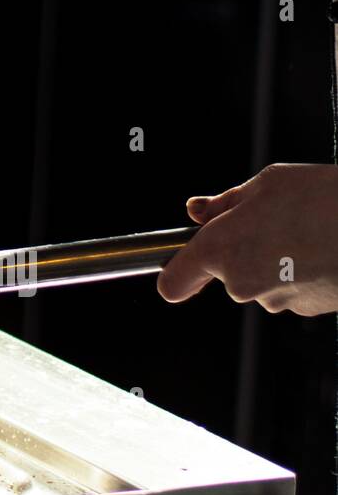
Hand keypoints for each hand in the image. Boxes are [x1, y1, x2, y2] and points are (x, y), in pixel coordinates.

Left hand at [158, 164, 337, 315]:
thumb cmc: (323, 198)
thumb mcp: (266, 183)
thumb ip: (224, 203)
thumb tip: (197, 211)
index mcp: (220, 250)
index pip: (173, 284)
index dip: (175, 275)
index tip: (182, 266)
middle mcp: (241, 283)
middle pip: (225, 274)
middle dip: (240, 251)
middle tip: (272, 221)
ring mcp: (276, 301)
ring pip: (260, 281)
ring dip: (273, 260)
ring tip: (304, 231)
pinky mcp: (308, 310)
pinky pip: (290, 290)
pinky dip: (300, 273)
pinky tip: (321, 249)